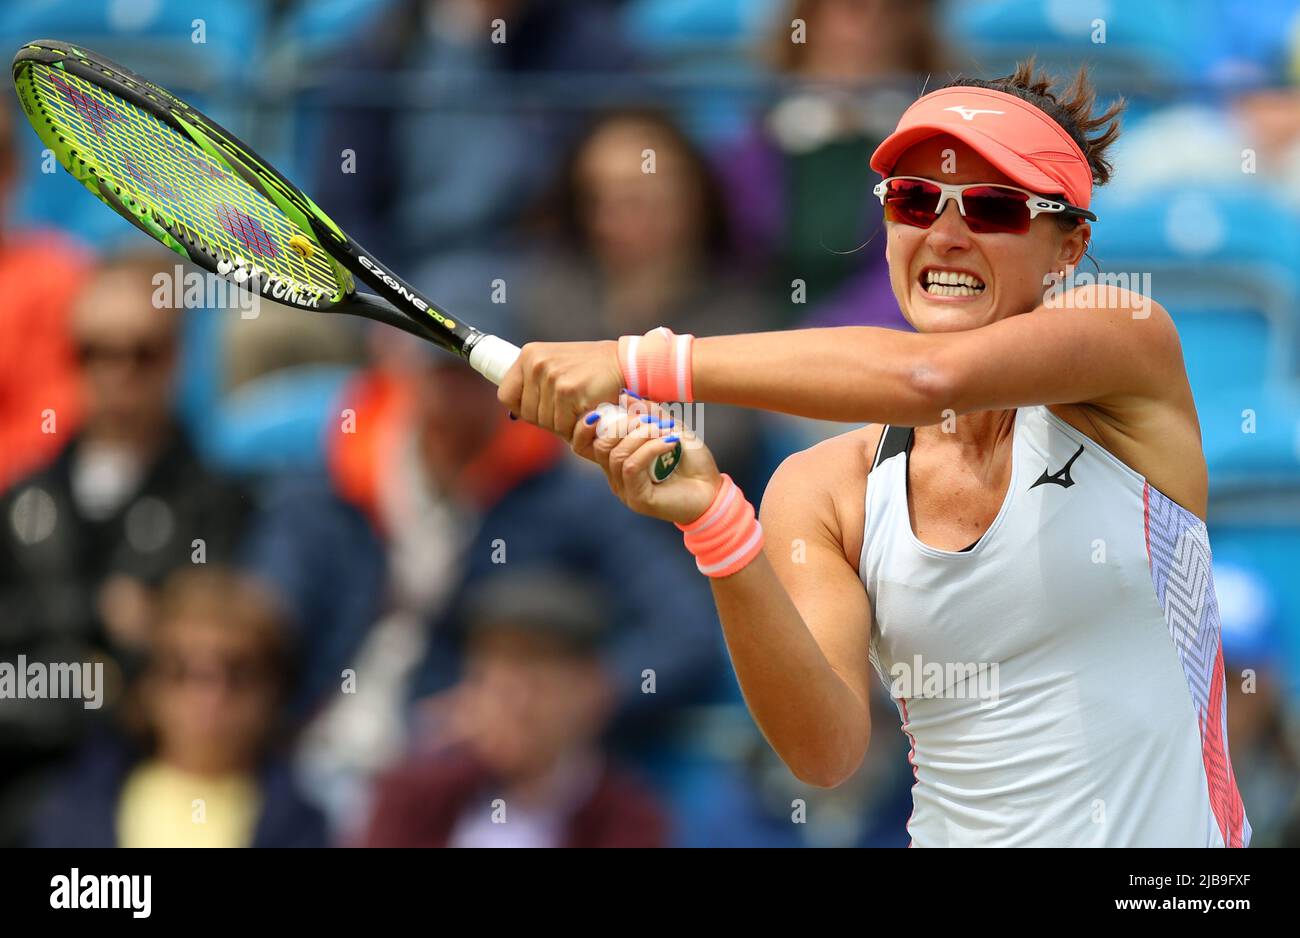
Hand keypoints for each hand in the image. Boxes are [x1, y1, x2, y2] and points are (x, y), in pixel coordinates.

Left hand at [496, 339, 622, 439]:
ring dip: (563, 424)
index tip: (539, 408)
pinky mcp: (569, 392)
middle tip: (568, 409)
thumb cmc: (590, 369)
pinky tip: (586, 413)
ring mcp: (552, 377)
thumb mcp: (555, 365)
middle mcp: (536, 364)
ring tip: (578, 408)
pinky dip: (575, 427)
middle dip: (547, 419)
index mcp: (529, 355)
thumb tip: (514, 415)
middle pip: (527, 413)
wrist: (624, 363)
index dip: (522, 408)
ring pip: (545, 422)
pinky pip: (562, 426)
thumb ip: (534, 384)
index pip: (505, 395)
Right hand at [571, 393, 720, 524]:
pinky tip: (670, 442)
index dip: (586, 426)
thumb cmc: (692, 461)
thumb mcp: (670, 428)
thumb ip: (649, 413)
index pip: (586, 444)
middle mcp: (616, 476)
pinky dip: (650, 449)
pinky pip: (632, 467)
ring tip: (665, 431)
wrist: (712, 490)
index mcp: (618, 460)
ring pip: (617, 456)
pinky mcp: (637, 499)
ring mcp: (625, 490)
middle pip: (600, 447)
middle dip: (623, 426)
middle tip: (649, 420)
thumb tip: (624, 396)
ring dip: (641, 436)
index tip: (605, 407)